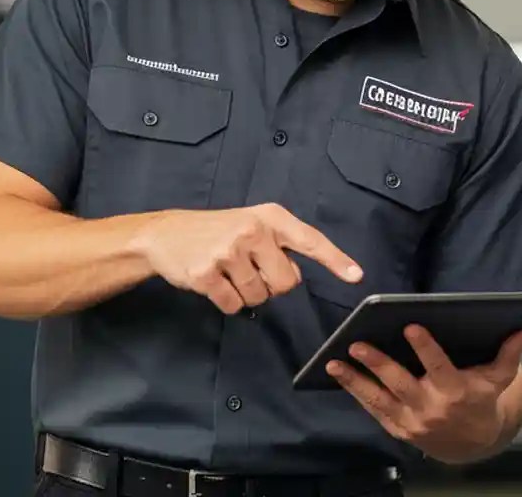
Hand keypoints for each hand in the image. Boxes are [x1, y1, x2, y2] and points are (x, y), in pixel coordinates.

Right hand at [132, 203, 361, 313]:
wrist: (165, 234)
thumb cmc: (217, 231)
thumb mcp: (252, 224)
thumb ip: (279, 245)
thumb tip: (296, 276)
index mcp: (270, 217)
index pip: (310, 240)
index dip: (335, 260)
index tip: (356, 276)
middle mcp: (253, 230)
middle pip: (287, 283)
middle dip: (271, 285)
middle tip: (248, 269)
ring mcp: (228, 251)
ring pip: (260, 297)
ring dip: (246, 294)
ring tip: (228, 272)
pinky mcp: (206, 272)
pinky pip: (233, 305)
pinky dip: (226, 301)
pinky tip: (213, 281)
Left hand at [327, 324, 521, 463]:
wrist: (472, 444)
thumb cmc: (481, 401)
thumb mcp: (498, 379)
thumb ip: (508, 354)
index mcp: (455, 391)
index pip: (438, 366)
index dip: (425, 347)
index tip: (411, 326)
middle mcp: (430, 407)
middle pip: (400, 382)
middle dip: (378, 363)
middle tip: (357, 344)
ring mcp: (411, 420)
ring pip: (378, 398)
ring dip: (355, 379)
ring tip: (334, 362)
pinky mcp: (397, 429)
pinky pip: (373, 409)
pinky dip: (356, 393)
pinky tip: (340, 375)